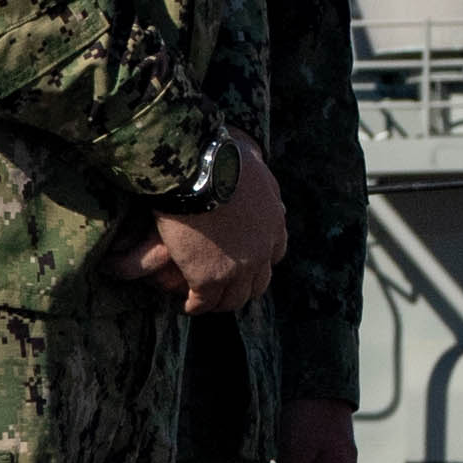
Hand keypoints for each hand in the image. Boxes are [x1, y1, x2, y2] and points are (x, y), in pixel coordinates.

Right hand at [115, 133, 286, 315]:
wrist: (198, 170)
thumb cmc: (220, 156)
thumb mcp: (253, 161)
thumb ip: (258, 172)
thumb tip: (257, 164)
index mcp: (274, 222)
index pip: (275, 252)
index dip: (260, 259)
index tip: (246, 261)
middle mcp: (262, 249)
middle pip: (259, 282)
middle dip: (243, 287)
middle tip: (226, 288)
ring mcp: (238, 267)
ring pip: (233, 299)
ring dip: (220, 302)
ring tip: (205, 301)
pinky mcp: (209, 278)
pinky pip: (203, 302)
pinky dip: (196, 306)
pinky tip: (187, 305)